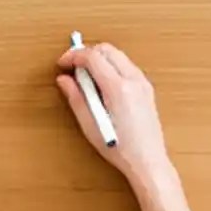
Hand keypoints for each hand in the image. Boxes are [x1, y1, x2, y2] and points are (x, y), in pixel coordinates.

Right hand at [56, 43, 173, 185]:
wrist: (148, 161)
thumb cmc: (121, 149)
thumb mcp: (90, 125)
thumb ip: (76, 98)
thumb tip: (64, 80)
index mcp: (118, 89)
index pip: (92, 56)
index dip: (73, 56)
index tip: (63, 63)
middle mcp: (133, 80)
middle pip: (106, 49)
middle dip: (86, 53)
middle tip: (72, 67)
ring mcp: (142, 83)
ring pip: (117, 55)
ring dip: (99, 58)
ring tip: (86, 78)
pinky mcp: (146, 88)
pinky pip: (126, 65)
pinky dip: (111, 66)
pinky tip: (102, 84)